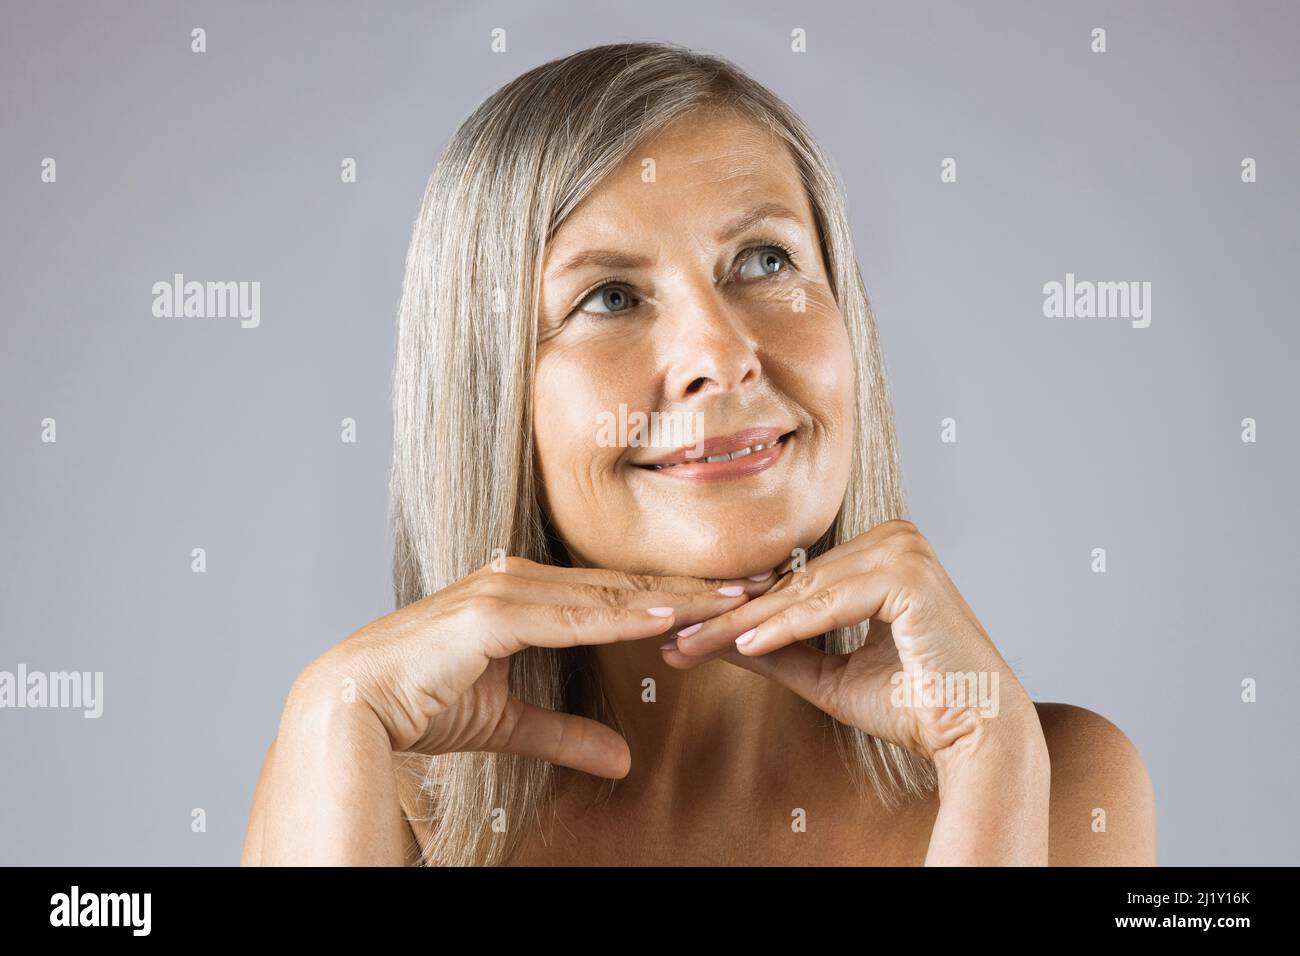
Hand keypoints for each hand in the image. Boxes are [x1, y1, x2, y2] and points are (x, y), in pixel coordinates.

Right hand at [294, 557, 771, 777]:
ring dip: (678, 596)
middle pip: (629, 585)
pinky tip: (669, 615)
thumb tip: (621, 760)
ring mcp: (508, 591)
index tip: (736, 598)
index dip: (681, 596)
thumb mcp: (512, 722)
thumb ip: (566, 733)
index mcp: (529, 597)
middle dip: (699, 586)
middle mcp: (522, 581)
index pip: (621, 595)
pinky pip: (573, 616)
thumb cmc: (423, 704)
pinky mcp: (492, 613)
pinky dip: (623, 615)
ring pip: (612, 595)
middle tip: (764, 582)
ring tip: (739, 597)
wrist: (353, 708)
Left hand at [661, 520, 1037, 761]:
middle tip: (674, 643)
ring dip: (746, 625)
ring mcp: (904, 550)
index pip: (794, 584)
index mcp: (880, 553)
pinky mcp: (908, 575)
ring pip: (802, 593)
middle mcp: (894, 539)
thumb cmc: (915, 705)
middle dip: (729, 619)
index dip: (737, 615)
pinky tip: (744, 646)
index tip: (684, 640)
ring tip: (693, 647)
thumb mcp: (828, 675)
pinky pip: (828, 604)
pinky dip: (785, 627)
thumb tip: (718, 642)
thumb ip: (777, 650)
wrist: (975, 735)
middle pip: (791, 585)